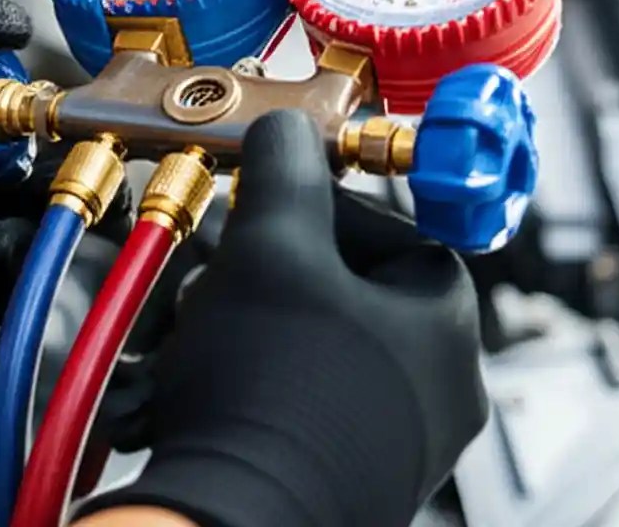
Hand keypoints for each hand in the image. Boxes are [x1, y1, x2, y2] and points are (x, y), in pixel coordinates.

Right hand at [81, 110, 487, 526]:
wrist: (229, 523)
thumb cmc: (266, 397)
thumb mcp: (271, 248)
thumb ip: (284, 171)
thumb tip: (287, 130)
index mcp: (440, 328)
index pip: (386, 232)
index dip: (309, 212)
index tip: (255, 214)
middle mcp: (430, 396)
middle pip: (331, 296)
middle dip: (250, 283)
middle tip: (207, 287)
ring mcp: (386, 448)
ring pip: (296, 354)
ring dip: (226, 338)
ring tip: (180, 349)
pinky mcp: (335, 484)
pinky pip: (280, 410)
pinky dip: (228, 393)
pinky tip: (177, 397)